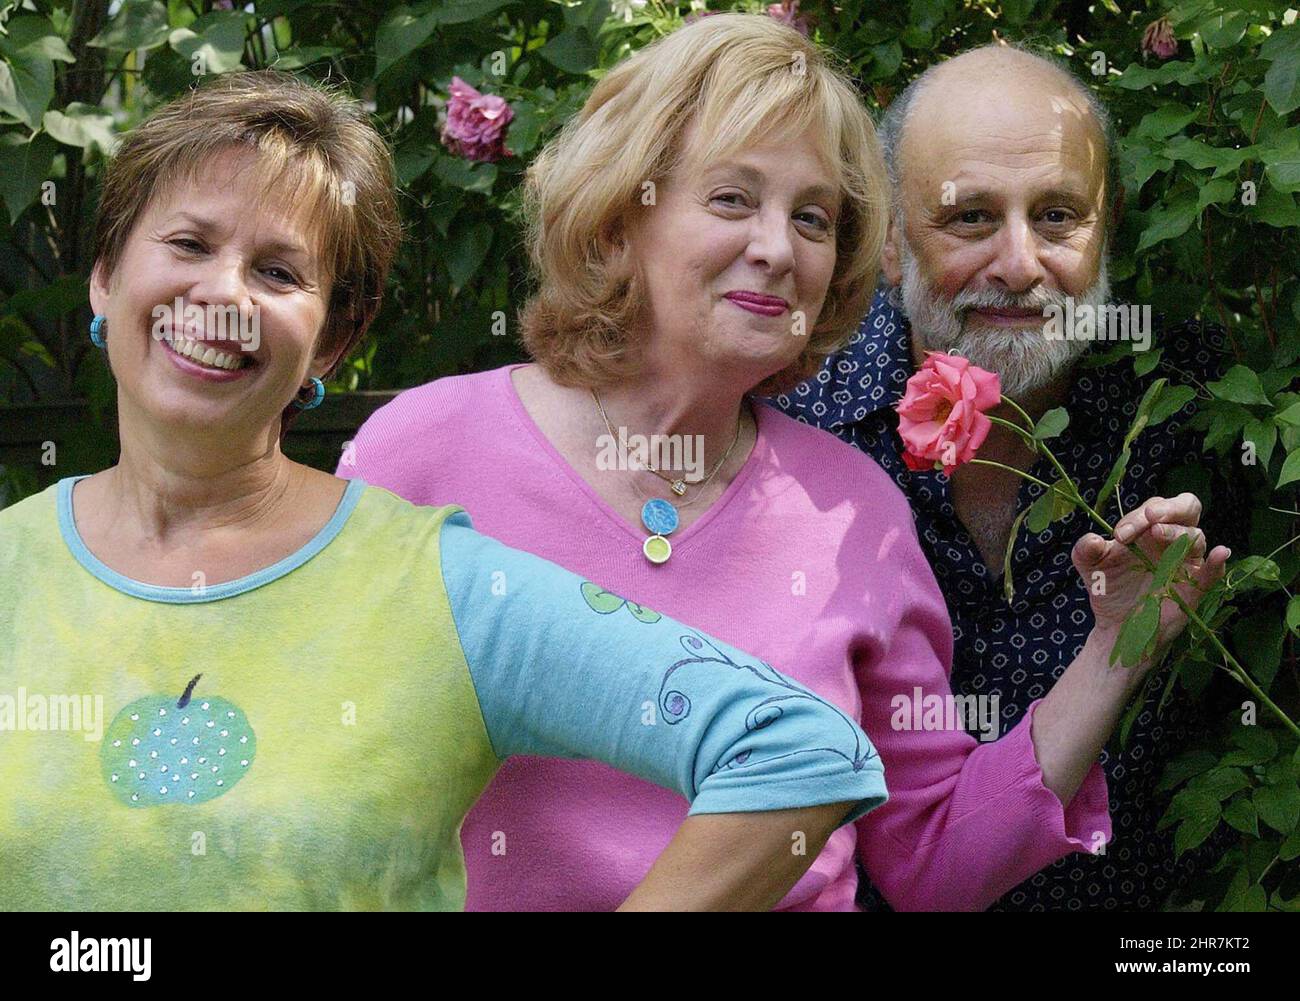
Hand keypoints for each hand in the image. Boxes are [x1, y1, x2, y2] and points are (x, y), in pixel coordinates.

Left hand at [1072, 493, 1229, 658]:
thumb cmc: (1108, 587)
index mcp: (1148, 529)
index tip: (1120, 534)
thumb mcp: (1090, 566)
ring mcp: (1185, 563)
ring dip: (1178, 532)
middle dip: (1170, 508)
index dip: (1138, 516)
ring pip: (1196, 538)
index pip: (1154, 509)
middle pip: (1187, 509)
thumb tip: (1093, 539)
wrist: (1115, 625)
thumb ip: (1085, 550)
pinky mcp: (1194, 588)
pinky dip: (1217, 562)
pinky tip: (1220, 552)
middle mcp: (1171, 541)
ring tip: (1158, 532)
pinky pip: (1212, 573)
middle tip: (1151, 517)